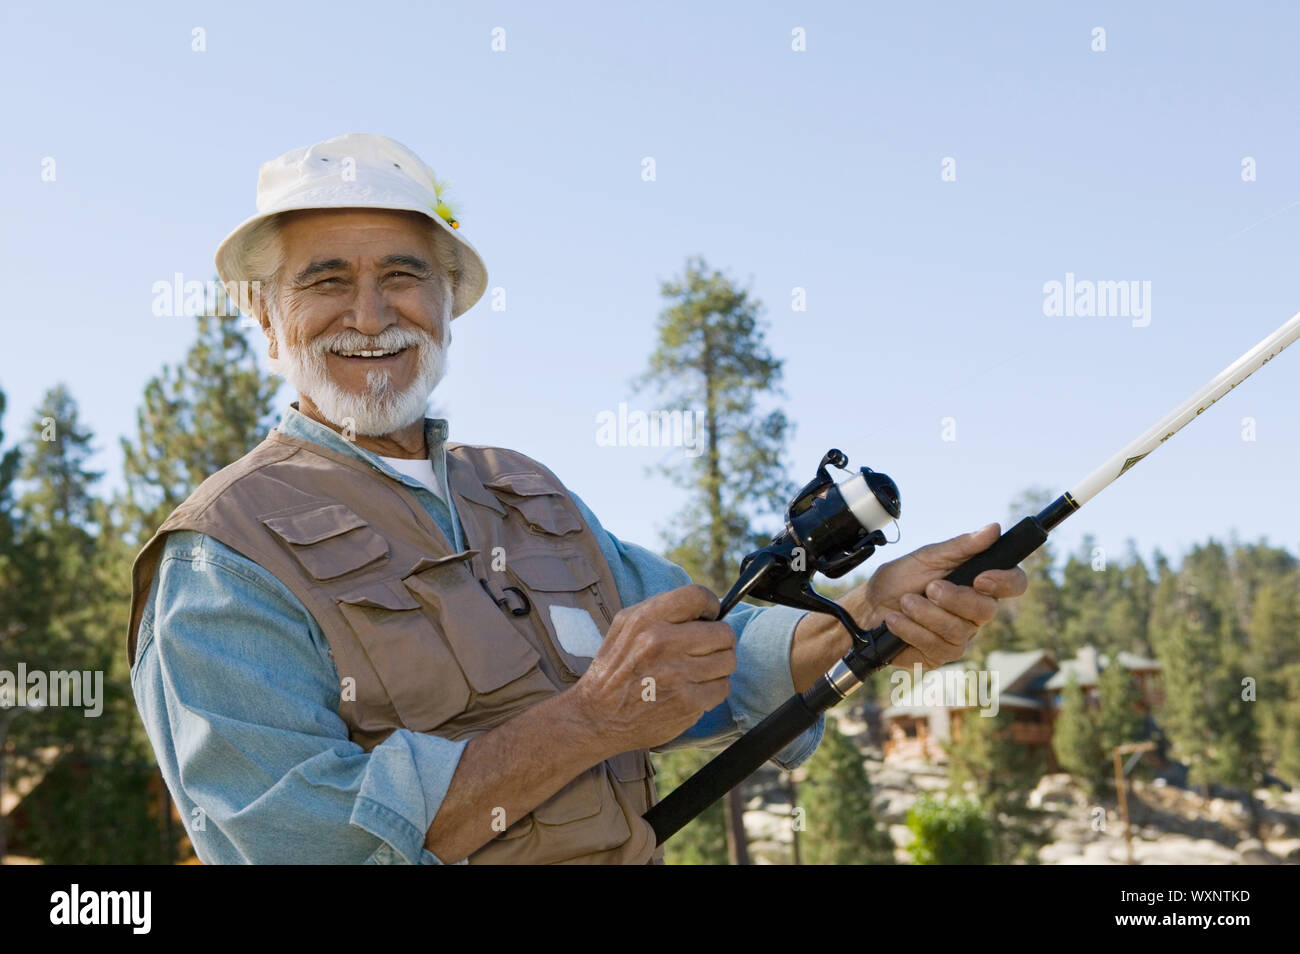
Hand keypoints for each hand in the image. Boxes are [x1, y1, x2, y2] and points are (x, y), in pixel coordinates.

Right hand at [569, 584, 736, 757]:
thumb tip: (703, 607)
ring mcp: (676, 673)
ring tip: (696, 671)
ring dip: (717, 667)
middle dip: (718, 641)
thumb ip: (661, 611)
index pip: (699, 596)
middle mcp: (661, 642)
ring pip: (728, 660)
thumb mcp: (624, 626)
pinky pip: (723, 687)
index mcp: (646, 619)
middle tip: (704, 650)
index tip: (707, 619)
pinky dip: (712, 690)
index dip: (710, 607)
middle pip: (723, 632)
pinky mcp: (687, 702)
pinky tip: (693, 690)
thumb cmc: (615, 669)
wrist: (596, 717)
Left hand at [862, 523, 1027, 668]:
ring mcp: (959, 635)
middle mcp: (973, 612)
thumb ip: (960, 546)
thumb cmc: (899, 580)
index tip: (981, 578)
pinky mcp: (940, 654)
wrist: (868, 607)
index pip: (1013, 584)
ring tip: (905, 602)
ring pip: (958, 630)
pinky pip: (936, 646)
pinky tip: (896, 621)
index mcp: (977, 583)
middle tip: (930, 587)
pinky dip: (912, 630)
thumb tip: (993, 529)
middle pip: (986, 610)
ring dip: (927, 614)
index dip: (1006, 582)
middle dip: (954, 598)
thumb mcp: (926, 556)